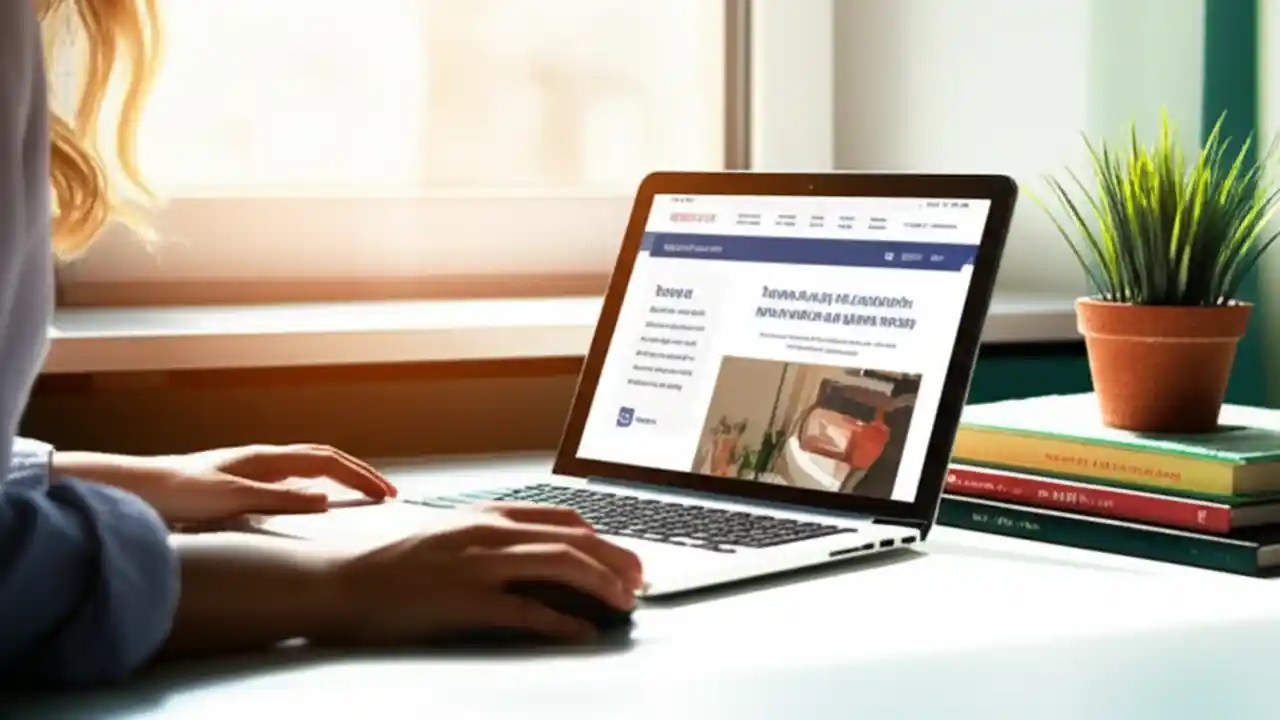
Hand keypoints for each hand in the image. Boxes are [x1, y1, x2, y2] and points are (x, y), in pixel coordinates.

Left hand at [52, 444, 395, 524]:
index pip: (327, 462)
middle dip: (359, 474)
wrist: (139, 488)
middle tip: (385, 493)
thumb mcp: (232, 497)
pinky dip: (316, 487)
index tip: (386, 495)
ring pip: (308, 467)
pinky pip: (292, 480)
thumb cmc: (178, 491)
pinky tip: (314, 501)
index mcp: (266, 458)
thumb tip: (325, 499)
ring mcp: (253, 469)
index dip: (361, 477)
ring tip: (360, 494)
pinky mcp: (242, 483)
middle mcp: (263, 459)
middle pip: (324, 459)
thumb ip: (279, 499)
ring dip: (340, 477)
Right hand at [319, 502, 644, 643]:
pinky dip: (564, 624)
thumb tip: (540, 556)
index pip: (563, 517)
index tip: (625, 558)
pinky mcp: (466, 601)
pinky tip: (584, 635)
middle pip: (573, 539)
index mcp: (487, 515)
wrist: (344, 583)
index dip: (603, 538)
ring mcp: (479, 565)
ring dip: (602, 586)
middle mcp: (489, 532)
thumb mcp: (451, 536)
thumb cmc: (395, 566)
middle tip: (641, 583)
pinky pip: (528, 611)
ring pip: (561, 565)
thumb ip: (494, 539)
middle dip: (617, 561)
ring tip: (625, 604)